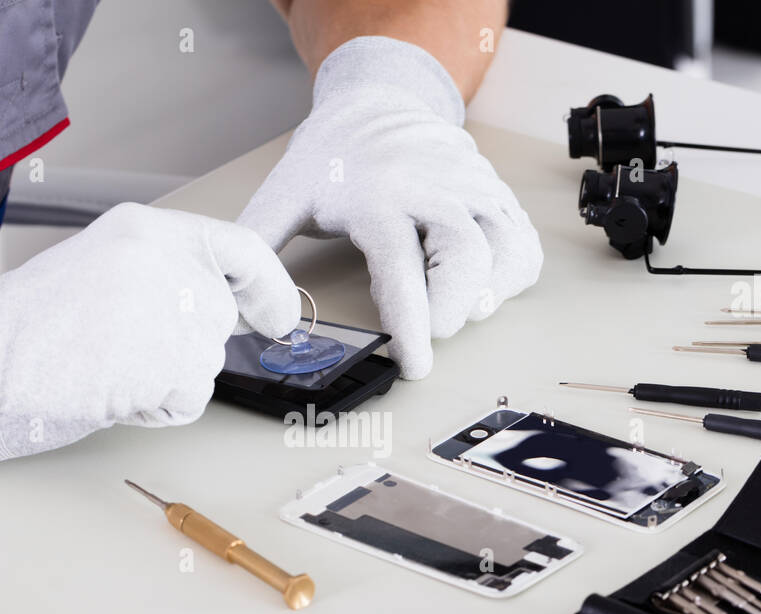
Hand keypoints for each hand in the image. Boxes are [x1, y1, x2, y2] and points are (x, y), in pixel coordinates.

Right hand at [0, 204, 297, 476]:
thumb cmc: (19, 331)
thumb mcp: (98, 273)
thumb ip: (159, 279)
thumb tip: (217, 310)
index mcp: (144, 230)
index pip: (238, 249)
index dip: (269, 286)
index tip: (278, 315)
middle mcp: (166, 261)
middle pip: (220, 318)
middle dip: (183, 348)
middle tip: (117, 353)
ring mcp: (171, 311)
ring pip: (206, 364)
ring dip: (164, 380)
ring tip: (100, 368)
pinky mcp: (170, 361)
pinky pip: (190, 400)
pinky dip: (155, 409)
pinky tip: (105, 391)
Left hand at [239, 37, 541, 379]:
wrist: (376, 100)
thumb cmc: (332, 157)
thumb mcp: (284, 196)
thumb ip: (259, 250)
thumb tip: (239, 309)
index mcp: (378, 196)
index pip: (400, 271)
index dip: (411, 326)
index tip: (416, 365)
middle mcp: (433, 187)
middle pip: (468, 257)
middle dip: (455, 308)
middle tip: (433, 329)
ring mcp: (471, 187)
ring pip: (505, 251)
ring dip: (488, 293)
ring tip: (455, 307)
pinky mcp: (495, 193)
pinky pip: (521, 244)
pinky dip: (509, 276)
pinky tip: (481, 288)